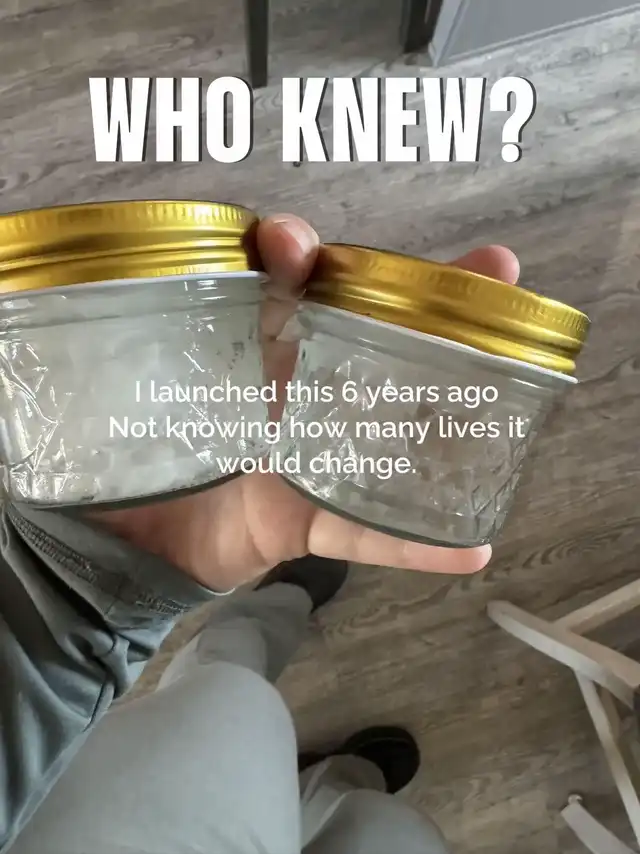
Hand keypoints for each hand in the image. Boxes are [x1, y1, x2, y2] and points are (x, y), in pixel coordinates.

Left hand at [97, 215, 519, 591]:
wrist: (136, 538)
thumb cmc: (150, 451)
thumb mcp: (150, 388)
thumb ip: (130, 344)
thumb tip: (91, 284)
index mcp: (258, 358)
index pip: (295, 292)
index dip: (311, 255)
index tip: (304, 237)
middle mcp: (302, 400)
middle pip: (380, 352)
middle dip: (436, 312)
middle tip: (494, 269)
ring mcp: (315, 462)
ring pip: (393, 439)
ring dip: (451, 425)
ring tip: (511, 402)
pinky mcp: (309, 524)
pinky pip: (366, 535)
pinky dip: (412, 546)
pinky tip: (469, 546)